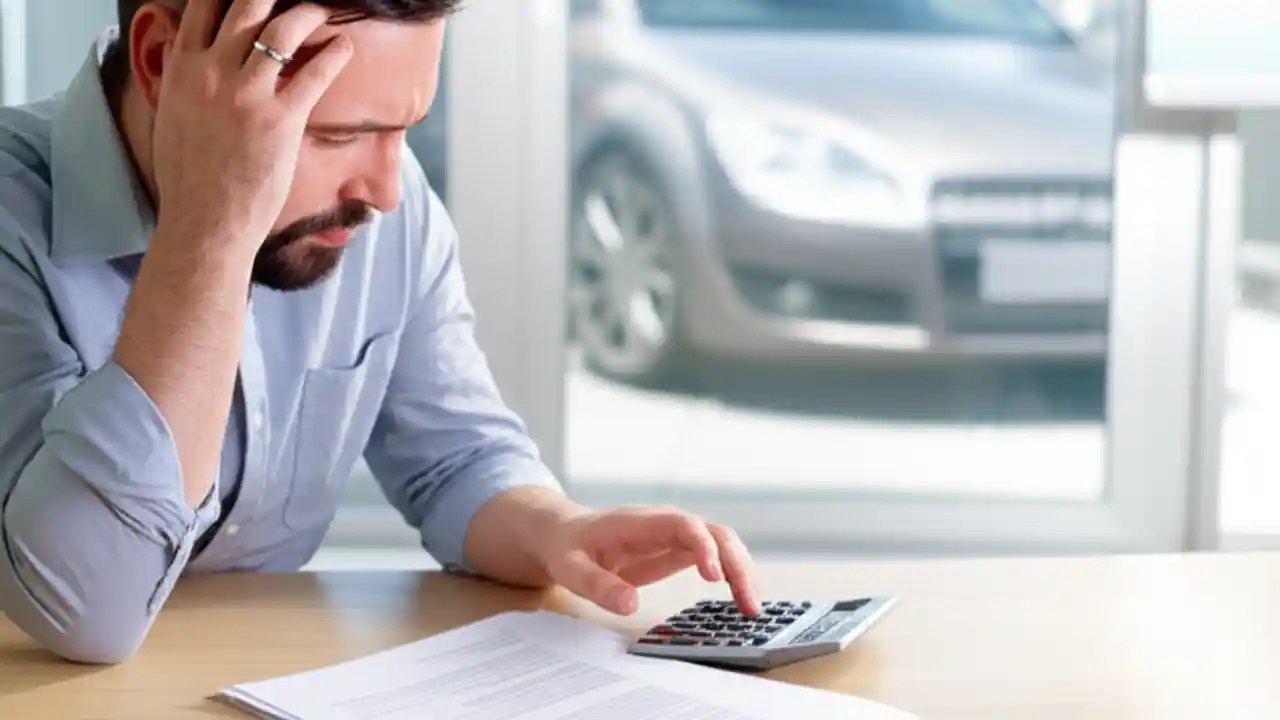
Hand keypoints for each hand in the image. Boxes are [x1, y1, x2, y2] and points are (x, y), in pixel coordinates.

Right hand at [151, 0, 351, 246]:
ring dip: (309, 13)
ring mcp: (246, 95)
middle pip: (246, 4)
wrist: (203, 223)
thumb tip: (188, 58)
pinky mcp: (280, 120)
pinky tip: (345, 47)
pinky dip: (335, 52)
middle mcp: (211, 73)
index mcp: (181, 69)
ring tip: (323, 11)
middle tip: (294, 0)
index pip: (204, 4)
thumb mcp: (171, 116)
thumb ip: (182, 80)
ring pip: (282, 29)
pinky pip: (315, 72)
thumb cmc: (189, 178)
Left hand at [538, 506, 760, 616]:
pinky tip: (741, 600)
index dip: (703, 547)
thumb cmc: (569, 547)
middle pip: (716, 534)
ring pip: (724, 545)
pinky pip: (717, 559)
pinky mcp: (680, 551)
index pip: (685, 525)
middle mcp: (668, 524)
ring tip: (751, 608)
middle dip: (737, 566)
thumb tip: (629, 606)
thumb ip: (598, 585)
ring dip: (742, 572)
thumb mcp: (571, 568)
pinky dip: (733, 577)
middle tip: (748, 603)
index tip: (712, 577)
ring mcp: (677, 536)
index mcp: (642, 522)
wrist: (565, 534)